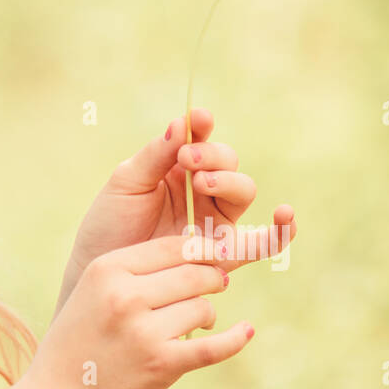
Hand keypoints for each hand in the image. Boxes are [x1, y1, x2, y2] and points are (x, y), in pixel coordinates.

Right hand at [25, 235, 253, 388]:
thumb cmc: (80, 338)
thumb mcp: (94, 290)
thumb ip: (135, 269)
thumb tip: (198, 251)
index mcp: (106, 269)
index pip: (172, 246)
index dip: (199, 251)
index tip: (209, 258)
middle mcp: (124, 296)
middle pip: (194, 273)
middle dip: (212, 278)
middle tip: (217, 284)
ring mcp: (143, 331)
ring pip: (203, 308)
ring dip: (208, 314)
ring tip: (197, 321)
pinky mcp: (162, 364)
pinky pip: (214, 346)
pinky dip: (235, 339)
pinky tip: (245, 332)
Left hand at [55, 109, 296, 317]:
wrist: (103, 268)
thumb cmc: (110, 223)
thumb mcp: (128, 182)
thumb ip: (157, 155)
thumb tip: (184, 122)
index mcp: (178, 167)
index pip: (201, 139)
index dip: (203, 128)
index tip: (198, 120)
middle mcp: (203, 191)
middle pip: (228, 162)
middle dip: (212, 156)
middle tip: (188, 160)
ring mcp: (216, 220)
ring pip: (242, 192)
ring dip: (229, 181)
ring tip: (202, 182)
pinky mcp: (224, 254)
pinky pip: (262, 243)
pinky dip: (281, 231)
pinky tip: (285, 215)